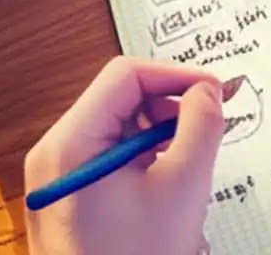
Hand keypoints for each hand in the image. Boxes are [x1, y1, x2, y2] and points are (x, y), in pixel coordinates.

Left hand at [25, 57, 226, 254]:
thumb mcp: (182, 186)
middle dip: (170, 106)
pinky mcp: (69, 196)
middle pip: (120, 98)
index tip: (216, 93)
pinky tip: (169, 186)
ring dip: (161, 134)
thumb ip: (201, 126)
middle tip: (211, 127)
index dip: (177, 76)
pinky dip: (145, 158)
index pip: (126, 75)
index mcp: (70, 144)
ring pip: (118, 127)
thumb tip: (208, 91)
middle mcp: (54, 154)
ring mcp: (58, 176)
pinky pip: (111, 155)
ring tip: (190, 164)